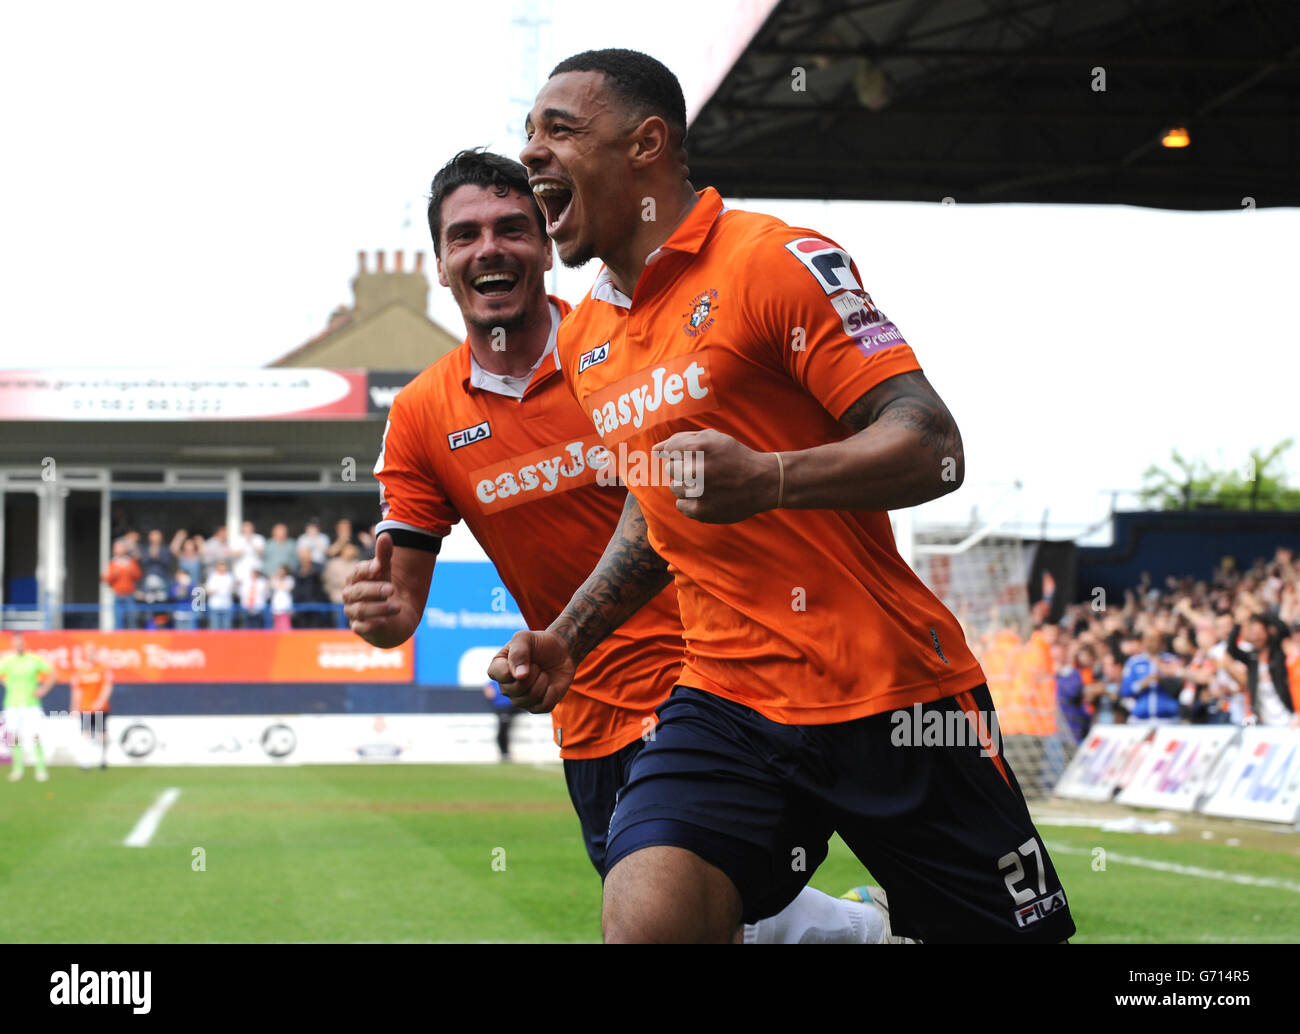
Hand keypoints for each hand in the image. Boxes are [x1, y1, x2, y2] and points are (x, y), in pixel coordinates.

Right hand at [343, 534, 401, 639]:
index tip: (380, 566)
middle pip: (358, 592)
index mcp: (356, 579)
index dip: (367, 569)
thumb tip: (385, 536)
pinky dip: (372, 625)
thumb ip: (384, 556)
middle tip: (392, 589)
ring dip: (379, 608)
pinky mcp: (359, 628)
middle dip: (375, 590)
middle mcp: (351, 596)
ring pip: (360, 610)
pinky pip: (361, 628)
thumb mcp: (386, 572)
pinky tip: (385, 622)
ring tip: (398, 606)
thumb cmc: (385, 590)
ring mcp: (353, 613)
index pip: (357, 572)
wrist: (392, 616)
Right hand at [486, 630, 574, 713]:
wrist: (560, 652)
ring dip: (543, 682)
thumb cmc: (539, 644)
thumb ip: (518, 652)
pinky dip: (552, 693)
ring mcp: (520, 699)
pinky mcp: (536, 706)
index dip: (517, 665)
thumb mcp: (525, 638)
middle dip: (533, 674)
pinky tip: (551, 684)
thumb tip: (519, 676)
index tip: (527, 656)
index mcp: (497, 669)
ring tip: (544, 673)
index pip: (500, 675)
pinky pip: (544, 706)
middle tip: (538, 665)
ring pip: (530, 699)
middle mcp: (506, 687)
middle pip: (516, 689)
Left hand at [653, 429, 778, 523]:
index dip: (679, 453)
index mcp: (697, 447)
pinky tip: (706, 496)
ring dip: (687, 485)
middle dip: (684, 468)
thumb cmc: (735, 457)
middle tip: (704, 471)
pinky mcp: (701, 511)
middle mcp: (695, 469)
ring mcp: (697, 492)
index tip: (692, 457)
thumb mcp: (714, 438)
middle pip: (670, 469)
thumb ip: (682, 439)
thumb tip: (655, 450)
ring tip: (707, 484)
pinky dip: (690, 502)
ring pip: (674, 488)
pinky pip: (681, 505)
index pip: (669, 449)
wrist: (763, 482)